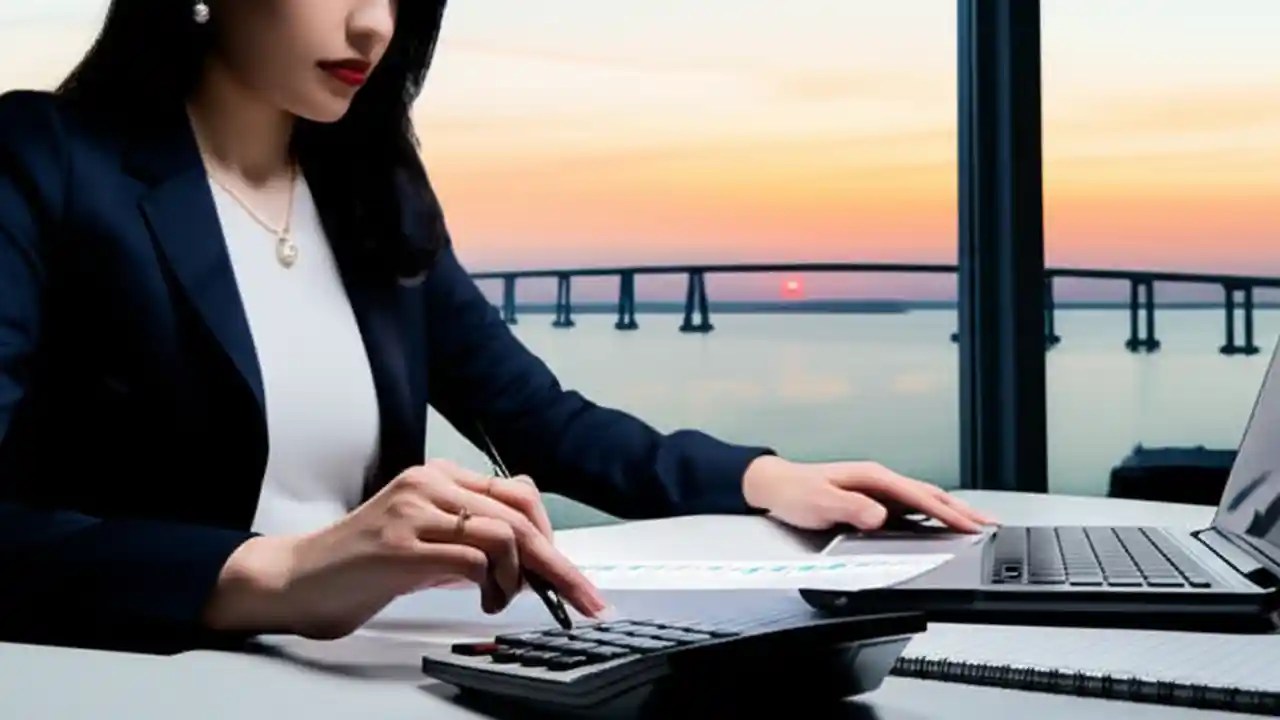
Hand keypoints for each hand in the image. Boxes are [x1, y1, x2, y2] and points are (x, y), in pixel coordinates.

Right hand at [203, 459, 607, 639]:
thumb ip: (474, 541)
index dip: (552, 536)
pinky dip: (494, 586)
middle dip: (556, 560)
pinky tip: (486, 601)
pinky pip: (473, 558)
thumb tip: (530, 565)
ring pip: (503, 532)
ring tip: (505, 600)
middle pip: (520, 511)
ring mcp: (415, 510)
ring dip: (521, 576)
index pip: (518, 494)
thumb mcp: (430, 542)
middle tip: (577, 597)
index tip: (573, 575)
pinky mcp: (401, 544)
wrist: (298, 578)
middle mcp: (431, 483)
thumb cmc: (364, 564)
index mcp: (440, 476)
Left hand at [741, 456, 995, 532]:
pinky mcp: (872, 501)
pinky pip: (910, 507)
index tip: (971, 525)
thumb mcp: (820, 502)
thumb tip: (880, 516)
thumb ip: (851, 508)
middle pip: (929, 494)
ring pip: (923, 500)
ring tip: (976, 524)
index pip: (920, 495)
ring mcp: (877, 490)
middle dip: (961, 509)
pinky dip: (932, 515)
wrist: (774, 485)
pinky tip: (941, 525)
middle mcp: (878, 480)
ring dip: (951, 512)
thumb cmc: (794, 492)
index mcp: (872, 476)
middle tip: (990, 524)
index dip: (948, 512)